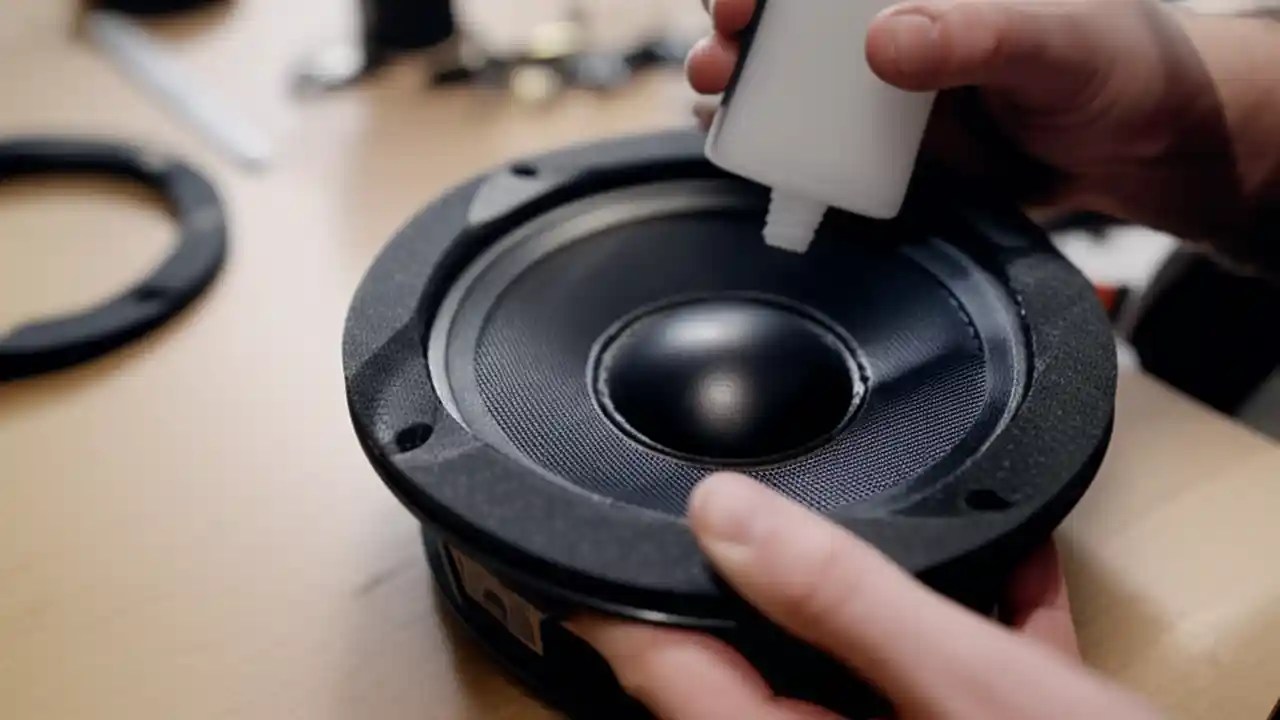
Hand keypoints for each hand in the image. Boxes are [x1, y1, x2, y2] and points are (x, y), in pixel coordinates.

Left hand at [569, 472, 1162, 718]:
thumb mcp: (962, 684)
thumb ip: (839, 597)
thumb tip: (726, 515)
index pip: (653, 663)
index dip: (606, 593)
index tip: (570, 533)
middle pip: (746, 654)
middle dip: (742, 575)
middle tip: (711, 495)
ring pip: (850, 655)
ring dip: (862, 584)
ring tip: (842, 508)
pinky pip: (936, 667)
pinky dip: (961, 613)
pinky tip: (1000, 559)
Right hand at [687, 0, 1279, 265]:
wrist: (1147, 157)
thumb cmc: (1122, 69)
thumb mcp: (1055, 43)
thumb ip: (978, 37)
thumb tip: (883, 43)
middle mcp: (903, 22)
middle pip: (796, 21)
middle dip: (739, 31)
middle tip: (720, 54)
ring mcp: (892, 85)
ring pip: (794, 78)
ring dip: (741, 86)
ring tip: (715, 103)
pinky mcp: (892, 143)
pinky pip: (818, 138)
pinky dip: (772, 141)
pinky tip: (741, 146)